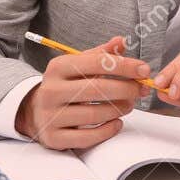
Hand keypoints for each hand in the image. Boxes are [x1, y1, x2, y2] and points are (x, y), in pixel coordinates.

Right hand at [15, 36, 150, 149]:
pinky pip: (88, 137)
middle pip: (97, 89)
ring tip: (128, 105)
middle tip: (140, 91)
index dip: (126, 66)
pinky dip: (108, 130)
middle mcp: (51, 90)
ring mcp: (50, 115)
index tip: (145, 70)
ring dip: (120, 109)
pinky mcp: (54, 138)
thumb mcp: (79, 65)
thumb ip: (102, 54)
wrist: (35, 110)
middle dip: (127, 89)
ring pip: (94, 114)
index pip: (97, 63)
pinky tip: (117, 122)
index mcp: (58, 67)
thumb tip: (121, 41)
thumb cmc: (66, 85)